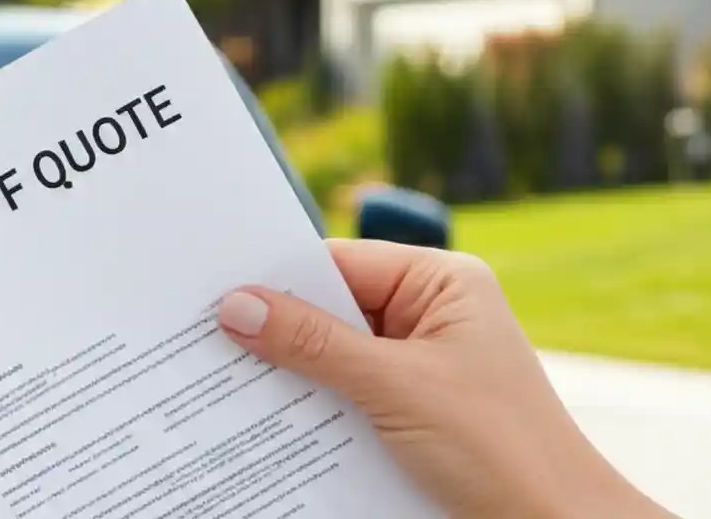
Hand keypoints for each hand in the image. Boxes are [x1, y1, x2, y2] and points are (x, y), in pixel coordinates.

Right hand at [218, 239, 674, 517]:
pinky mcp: (413, 411)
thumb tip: (237, 307)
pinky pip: (349, 397)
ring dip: (294, 377)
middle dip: (279, 332)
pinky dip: (315, 410)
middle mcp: (432, 314)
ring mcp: (423, 364)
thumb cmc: (502, 448)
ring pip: (335, 358)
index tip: (215, 293)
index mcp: (442, 282)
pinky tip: (273, 423)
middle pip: (332, 310)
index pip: (340, 263)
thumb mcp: (397, 387)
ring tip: (228, 386)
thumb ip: (314, 344)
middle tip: (208, 342)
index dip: (279, 279)